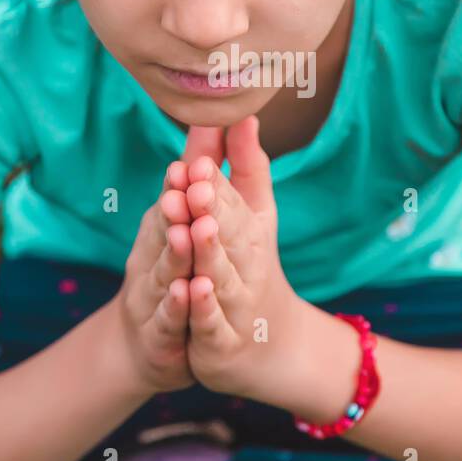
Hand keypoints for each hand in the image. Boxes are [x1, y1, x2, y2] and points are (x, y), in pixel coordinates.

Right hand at [110, 161, 196, 394]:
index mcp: (164, 228)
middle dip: (175, 211)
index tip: (191, 162)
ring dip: (175, 253)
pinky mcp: (161, 332)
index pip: (172, 200)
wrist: (148, 347)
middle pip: (164, 231)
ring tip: (188, 234)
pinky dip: (178, 305)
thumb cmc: (176, 272)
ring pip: (166, 272)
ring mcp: (153, 295)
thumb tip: (215, 119)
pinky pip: (170, 318)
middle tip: (184, 190)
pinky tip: (189, 292)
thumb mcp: (188, 222)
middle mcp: (152, 257)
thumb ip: (203, 173)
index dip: (179, 183)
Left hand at [182, 116, 307, 400]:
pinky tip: (193, 288)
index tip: (196, 161)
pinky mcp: (221, 338)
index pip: (230, 203)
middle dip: (212, 209)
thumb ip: (243, 167)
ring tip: (196, 228)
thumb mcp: (252, 215)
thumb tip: (243, 114)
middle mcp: (246, 264)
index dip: (213, 184)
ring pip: (220, 275)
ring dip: (208, 252)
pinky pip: (212, 321)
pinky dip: (204, 307)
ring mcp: (235, 303)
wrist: (268, 345)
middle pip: (228, 235)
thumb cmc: (250, 266)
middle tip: (196, 183)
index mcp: (249, 232)